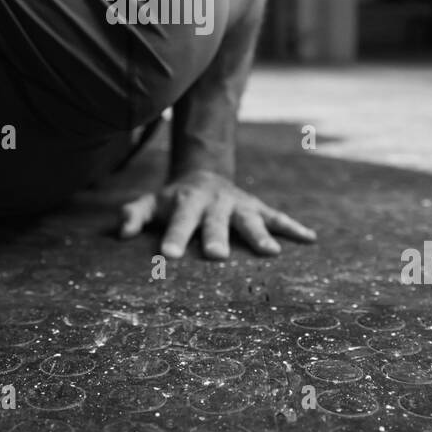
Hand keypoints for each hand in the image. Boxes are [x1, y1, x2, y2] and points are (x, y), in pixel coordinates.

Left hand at [118, 170, 315, 259]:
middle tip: (217, 256)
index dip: (173, 237)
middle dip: (216, 237)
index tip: (167, 257)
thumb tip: (121, 232)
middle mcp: (215, 203)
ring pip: (250, 220)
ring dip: (259, 235)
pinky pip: (278, 217)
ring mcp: (239, 205)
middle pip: (215, 222)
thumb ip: (134, 214)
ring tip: (270, 253)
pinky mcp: (258, 207)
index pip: (178, 222)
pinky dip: (294, 227)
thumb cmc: (172, 200)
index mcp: (186, 202)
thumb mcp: (150, 202)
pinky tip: (310, 239)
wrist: (203, 174)